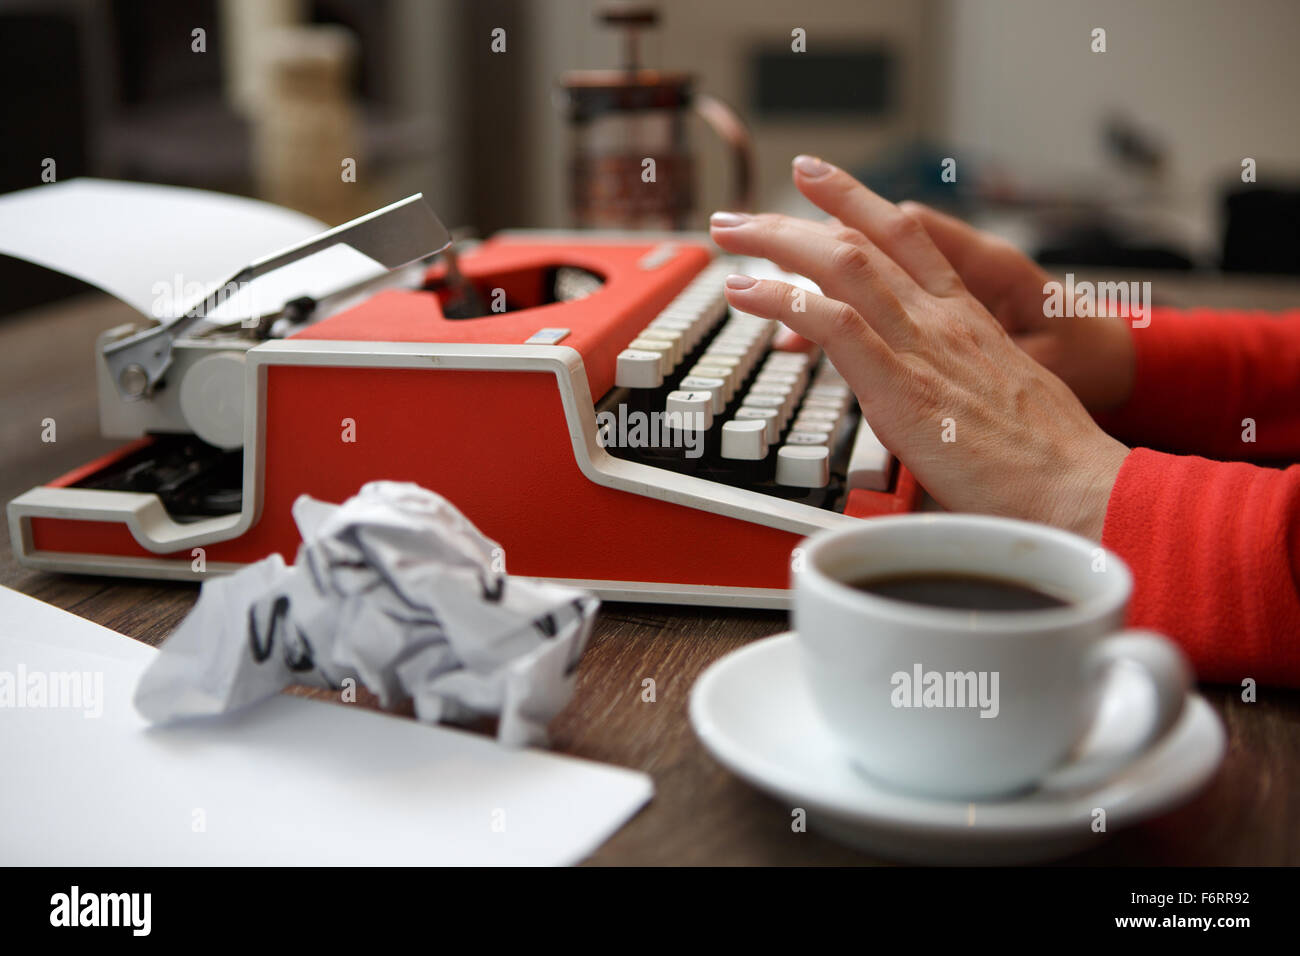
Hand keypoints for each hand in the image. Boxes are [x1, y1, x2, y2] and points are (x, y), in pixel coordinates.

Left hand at [709, 156, 1128, 539]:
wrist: (1081, 489)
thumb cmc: (1049, 463)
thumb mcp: (1003, 401)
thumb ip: (959, 383)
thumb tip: (931, 400)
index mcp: (968, 319)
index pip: (907, 237)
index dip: (856, 202)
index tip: (817, 184)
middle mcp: (944, 319)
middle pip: (863, 240)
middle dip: (796, 218)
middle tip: (745, 214)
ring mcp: (924, 347)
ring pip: (842, 265)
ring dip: (776, 243)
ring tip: (731, 233)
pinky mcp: (903, 386)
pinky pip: (834, 323)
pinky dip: (784, 300)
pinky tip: (747, 292)